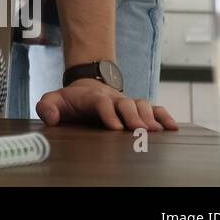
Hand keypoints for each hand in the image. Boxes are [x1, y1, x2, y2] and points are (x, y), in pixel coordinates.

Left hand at [36, 80, 178, 130]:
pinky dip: (164, 116)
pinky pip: (154, 109)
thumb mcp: (53, 99)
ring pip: (142, 105)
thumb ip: (47, 106)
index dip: (108, 113)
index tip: (115, 127)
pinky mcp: (137, 108)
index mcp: (92, 97)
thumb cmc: (70, 100)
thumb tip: (51, 117)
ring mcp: (127, 103)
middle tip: (139, 130)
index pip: (100, 102)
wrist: (86, 88)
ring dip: (150, 117)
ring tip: (156, 131)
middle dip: (133, 116)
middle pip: (125, 103)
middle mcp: (113, 98)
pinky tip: (172, 128)